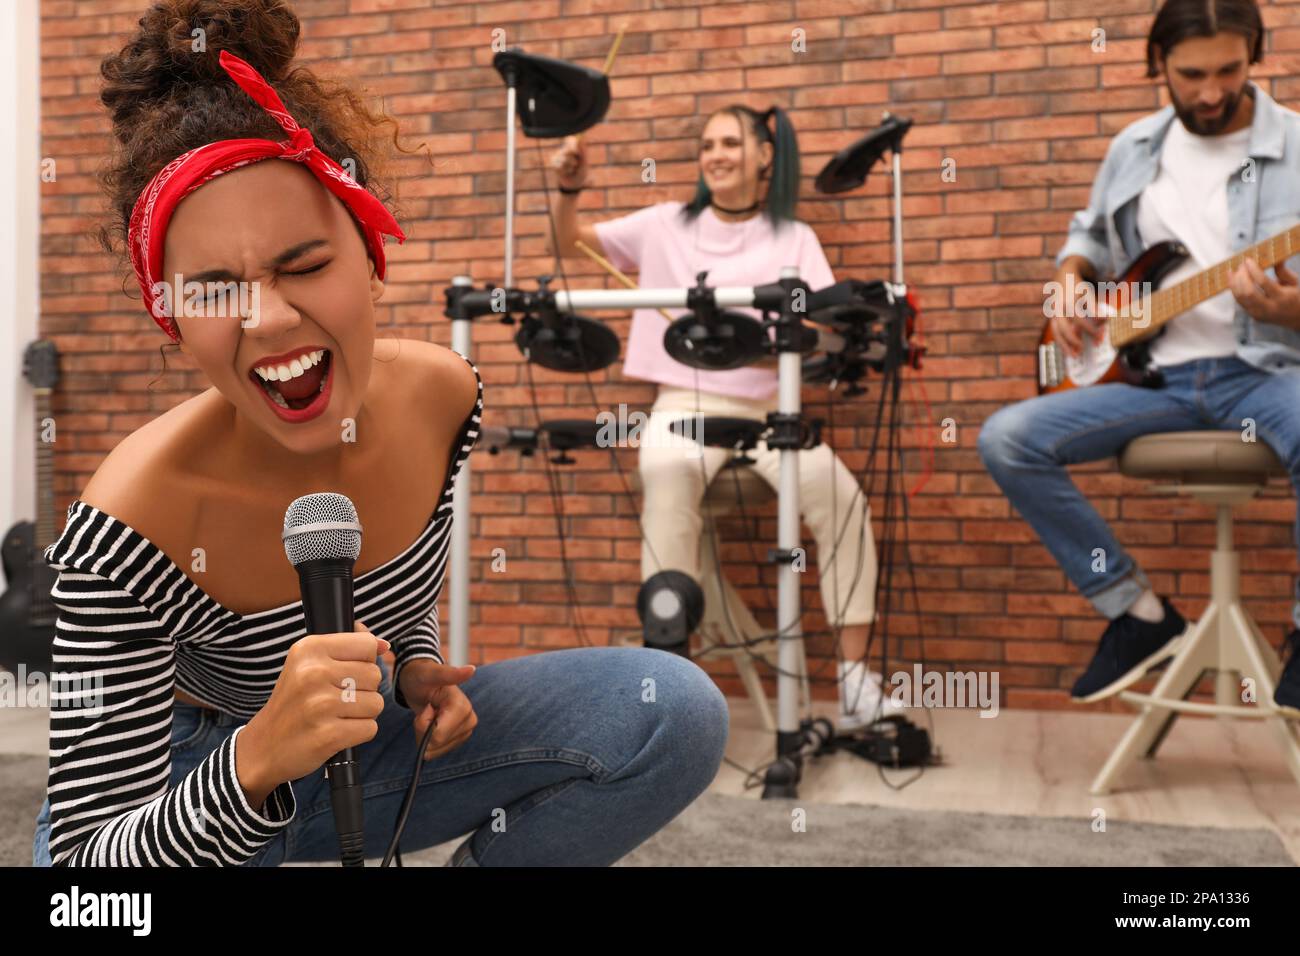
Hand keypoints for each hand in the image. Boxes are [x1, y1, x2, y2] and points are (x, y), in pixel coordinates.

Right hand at [241, 622, 385, 800]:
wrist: (263, 746)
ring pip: (376, 703)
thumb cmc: (294, 703)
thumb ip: (348, 648)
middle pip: (375, 675)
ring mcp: (320, 705)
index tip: (343, 674)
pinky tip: (336, 732)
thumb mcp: (309, 664)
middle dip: (363, 690)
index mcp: (309, 649)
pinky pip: (370, 728)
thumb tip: (383, 645)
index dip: (363, 661)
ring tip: (335, 716)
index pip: (366, 644)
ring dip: (362, 713)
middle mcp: (313, 673)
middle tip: (336, 700)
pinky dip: (358, 733)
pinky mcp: (328, 735)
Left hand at [397, 658, 477, 760]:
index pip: (438, 735)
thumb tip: (471, 669)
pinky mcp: (460, 738)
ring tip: (429, 714)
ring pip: (436, 750)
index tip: (427, 706)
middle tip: (427, 709)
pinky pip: (438, 751)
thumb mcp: (430, 674)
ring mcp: (466, 730)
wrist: (421, 682)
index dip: (423, 724)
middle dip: (423, 730)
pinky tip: (432, 723)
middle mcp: (469, 720)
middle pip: (436, 744)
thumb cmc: (422, 676)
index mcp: (463, 707)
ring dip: (424, 735)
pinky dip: (427, 741)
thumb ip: (449, 674)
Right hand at [549, 135, 587, 190]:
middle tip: (576, 164)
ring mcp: (558, 156)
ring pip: (565, 159)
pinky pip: (560, 166)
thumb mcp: (584, 161)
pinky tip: (566, 173)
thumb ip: (583, 151)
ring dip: (571, 166)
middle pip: (568, 150)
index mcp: (572, 147)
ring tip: (572, 169)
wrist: (575, 183)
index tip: (576, 150)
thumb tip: (581, 140)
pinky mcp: (554, 164)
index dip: (573, 144)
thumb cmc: (581, 170)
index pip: (571, 140)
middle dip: (574, 159)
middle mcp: (564, 150)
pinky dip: (566, 171)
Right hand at [1047, 270, 1104, 357]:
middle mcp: (1058, 308)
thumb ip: (1095, 307)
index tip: (1100, 335)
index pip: (1079, 319)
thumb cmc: (1078, 286)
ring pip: (1056, 333)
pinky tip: (1069, 350)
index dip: (1090, 328)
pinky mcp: (1052, 318)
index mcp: (1068, 301)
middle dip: (1075, 341)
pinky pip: (1055, 332)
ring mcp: (1053, 314)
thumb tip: (1104, 320)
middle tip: (1085, 349)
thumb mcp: (1089, 293)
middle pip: (1064, 329)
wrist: (1063, 277)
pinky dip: (1062, 342)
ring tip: (1074, 356)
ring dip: (1065, 346)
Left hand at [1228, 258, 1299, 329]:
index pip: (1263, 282)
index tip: (1248, 259)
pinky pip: (1241, 302)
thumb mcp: (1293, 282)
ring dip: (1235, 283)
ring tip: (1234, 270)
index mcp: (1283, 297)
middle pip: (1248, 292)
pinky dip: (1235, 290)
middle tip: (1241, 265)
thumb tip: (1273, 255)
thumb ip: (1281, 270)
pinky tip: (1233, 279)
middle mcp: (1270, 308)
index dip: (1253, 269)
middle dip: (1241, 276)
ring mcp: (1261, 314)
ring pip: (1240, 298)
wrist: (1298, 318)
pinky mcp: (1254, 317)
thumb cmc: (1297, 295)